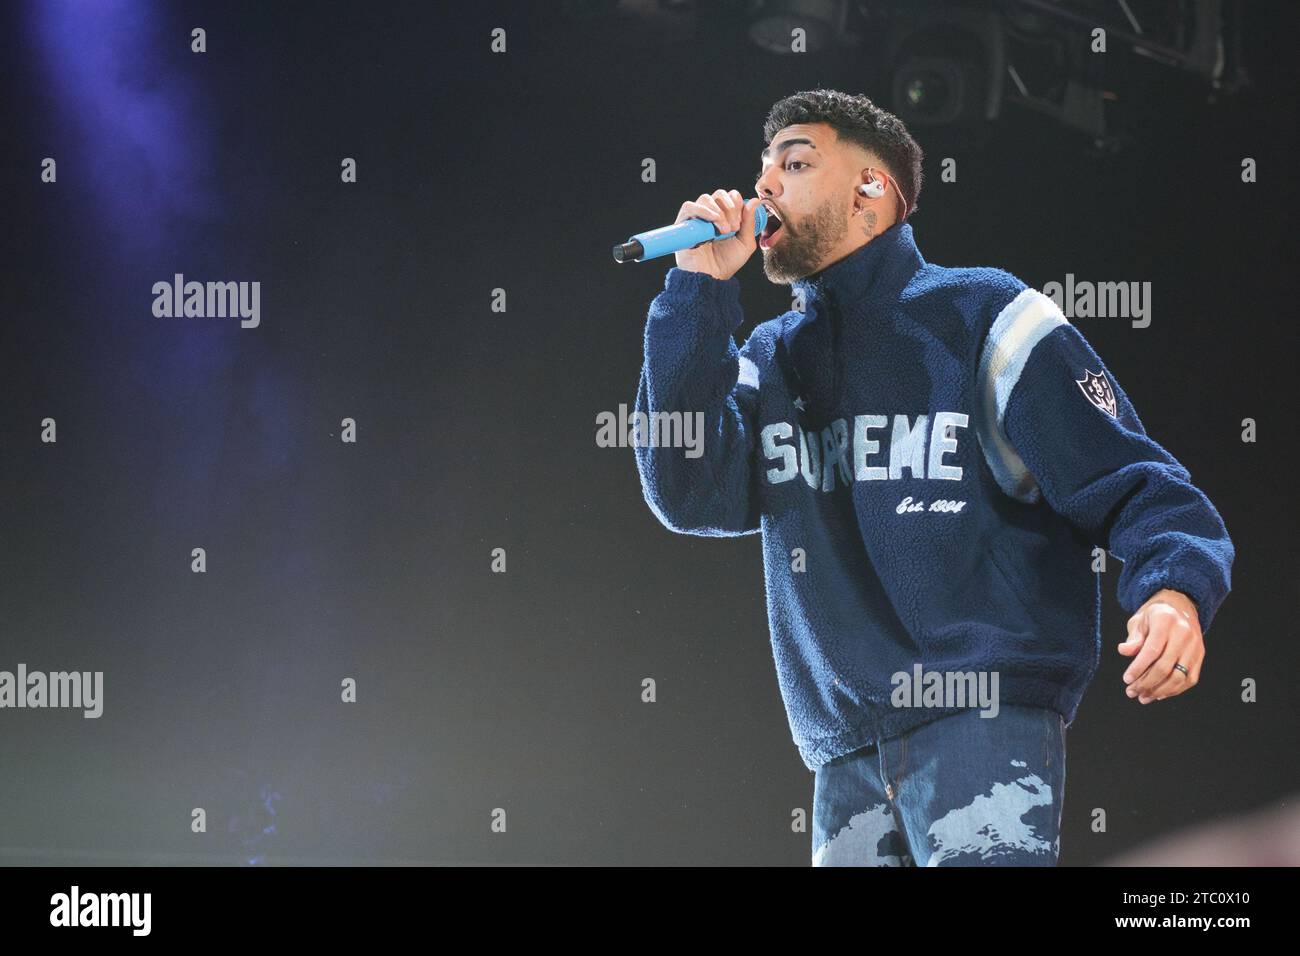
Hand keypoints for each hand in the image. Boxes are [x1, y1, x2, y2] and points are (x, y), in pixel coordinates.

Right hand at [673, 189, 761, 280]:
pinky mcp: (683, 224)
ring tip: (723, 230)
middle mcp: (709, 216)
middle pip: (718, 194)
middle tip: (733, 227)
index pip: (730, 196)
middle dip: (730, 207)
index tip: (739, 224)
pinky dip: (702, 210)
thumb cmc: (726, 264)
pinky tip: (713, 220)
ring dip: (718, 211)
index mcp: (724, 217)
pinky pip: (689, 206)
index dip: (737, 204)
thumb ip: (750, 223)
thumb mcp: (745, 243)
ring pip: (705, 198)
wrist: (711, 278)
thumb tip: (755, 201)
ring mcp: (696, 219)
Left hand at [1117, 588, 1202, 703]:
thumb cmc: (1155, 615)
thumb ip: (1133, 638)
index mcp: (1166, 621)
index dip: (1139, 668)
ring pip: (1179, 676)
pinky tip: (1159, 694)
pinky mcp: (1200, 656)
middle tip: (1131, 692)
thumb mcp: (1139, 620)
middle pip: (1165, 667)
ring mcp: (1195, 647)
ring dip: (1159, 691)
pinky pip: (1189, 679)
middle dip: (1146, 683)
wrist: (1179, 607)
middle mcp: (1184, 634)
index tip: (1126, 680)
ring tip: (1143, 697)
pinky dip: (1174, 690)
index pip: (1152, 650)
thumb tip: (1124, 651)